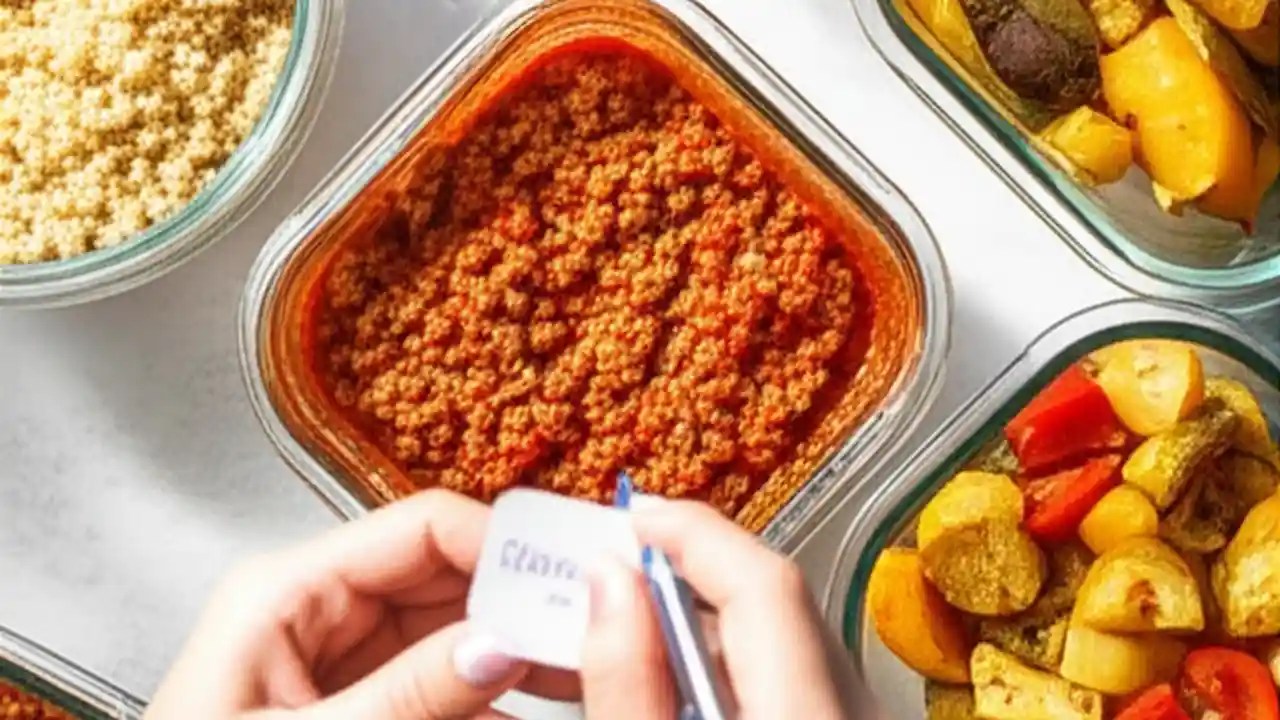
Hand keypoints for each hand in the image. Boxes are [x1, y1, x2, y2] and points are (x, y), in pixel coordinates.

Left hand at [146, 490, 559, 719]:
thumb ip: (407, 696)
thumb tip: (499, 643)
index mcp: (287, 590)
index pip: (421, 528)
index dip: (502, 545)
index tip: (564, 580)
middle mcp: (320, 609)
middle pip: (447, 577)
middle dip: (521, 603)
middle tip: (589, 627)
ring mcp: (342, 656)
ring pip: (453, 632)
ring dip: (515, 654)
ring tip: (579, 671)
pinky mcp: (358, 699)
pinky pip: (439, 683)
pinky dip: (487, 701)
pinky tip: (529, 713)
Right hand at [580, 501, 851, 719]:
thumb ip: (629, 681)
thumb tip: (610, 581)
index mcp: (807, 712)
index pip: (764, 582)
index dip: (693, 534)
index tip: (634, 517)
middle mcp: (854, 711)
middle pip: (775, 607)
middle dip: (688, 579)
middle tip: (615, 571)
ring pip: (784, 643)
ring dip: (705, 629)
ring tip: (630, 638)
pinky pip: (796, 681)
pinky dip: (733, 670)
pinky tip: (679, 689)